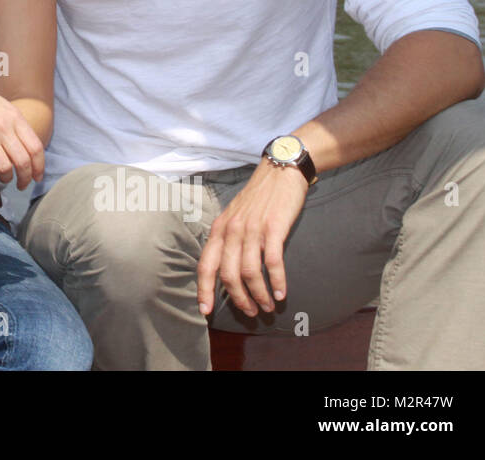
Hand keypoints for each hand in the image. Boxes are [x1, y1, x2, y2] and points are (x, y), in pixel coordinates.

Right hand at [0, 71, 44, 189]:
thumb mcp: (3, 107)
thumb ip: (17, 126)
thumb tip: (31, 150)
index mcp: (14, 116)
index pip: (35, 147)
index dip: (39, 167)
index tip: (37, 176)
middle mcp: (2, 126)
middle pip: (22, 161)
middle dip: (25, 178)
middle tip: (22, 184)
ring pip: (4, 168)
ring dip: (6, 178)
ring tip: (4, 178)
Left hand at [197, 160, 308, 317]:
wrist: (279, 171)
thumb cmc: (258, 198)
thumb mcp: (233, 215)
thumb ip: (228, 239)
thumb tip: (225, 267)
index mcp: (219, 229)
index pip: (205, 265)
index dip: (203, 290)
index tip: (205, 311)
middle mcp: (231, 230)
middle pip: (228, 274)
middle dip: (238, 299)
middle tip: (249, 312)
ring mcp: (252, 229)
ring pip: (250, 273)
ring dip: (259, 295)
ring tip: (267, 307)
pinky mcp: (274, 228)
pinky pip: (272, 263)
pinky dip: (277, 282)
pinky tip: (281, 293)